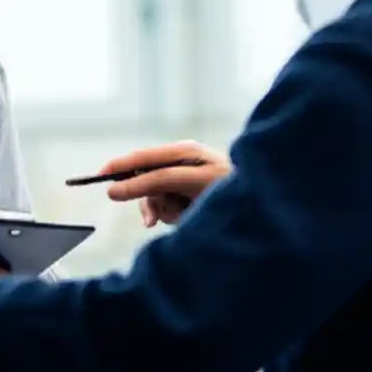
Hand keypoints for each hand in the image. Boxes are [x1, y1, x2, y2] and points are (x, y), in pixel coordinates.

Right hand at [98, 141, 230, 226]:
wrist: (269, 207)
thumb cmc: (233, 188)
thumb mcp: (192, 183)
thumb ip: (154, 184)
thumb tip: (117, 190)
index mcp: (185, 151)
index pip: (144, 159)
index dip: (121, 169)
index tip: (103, 182)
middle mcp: (183, 162)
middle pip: (145, 178)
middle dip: (150, 199)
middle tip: (152, 219)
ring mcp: (186, 179)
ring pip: (154, 196)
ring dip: (163, 211)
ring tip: (184, 218)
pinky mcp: (189, 196)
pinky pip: (165, 206)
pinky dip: (170, 215)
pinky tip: (184, 220)